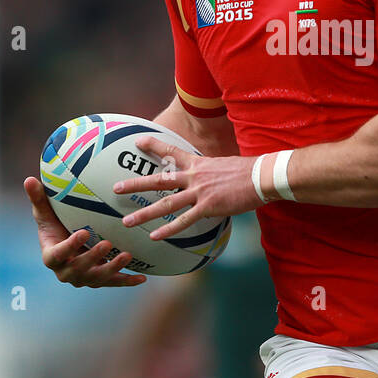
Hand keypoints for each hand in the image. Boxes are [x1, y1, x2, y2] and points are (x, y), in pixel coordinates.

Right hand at [24, 176, 146, 286]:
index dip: (69, 247)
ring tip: (127, 256)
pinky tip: (142, 278)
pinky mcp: (99, 280)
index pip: (57, 255)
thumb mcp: (45, 213)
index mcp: (51, 257)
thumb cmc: (55, 225)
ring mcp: (84, 278)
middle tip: (108, 243)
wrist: (67, 244)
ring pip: (97, 278)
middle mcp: (66, 272)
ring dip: (113, 268)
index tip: (82, 233)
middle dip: (93, 258)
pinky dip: (127, 282)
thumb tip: (28, 179)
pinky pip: (114, 283)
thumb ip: (38, 199)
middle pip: (78, 269)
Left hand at [109, 136, 259, 240]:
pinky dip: (168, 229)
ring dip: (145, 214)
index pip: (172, 152)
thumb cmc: (248, 172)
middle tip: (115, 188)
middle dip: (135, 184)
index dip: (154, 146)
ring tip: (127, 221)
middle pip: (159, 180)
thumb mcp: (224, 165)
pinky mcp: (208, 207)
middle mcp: (195, 176)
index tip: (138, 142)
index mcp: (199, 164)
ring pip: (166, 204)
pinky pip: (184, 221)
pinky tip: (155, 236)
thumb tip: (209, 180)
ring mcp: (200, 192)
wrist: (261, 177)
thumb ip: (211, 173)